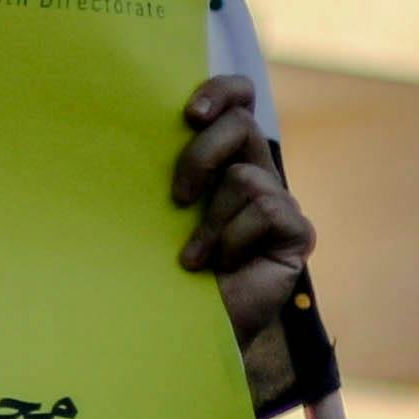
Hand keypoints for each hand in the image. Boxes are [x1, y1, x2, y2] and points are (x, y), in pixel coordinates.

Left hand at [169, 74, 316, 410]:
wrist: (177, 327)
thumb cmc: (155, 269)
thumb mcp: (150, 210)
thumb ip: (160, 169)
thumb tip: (122, 122)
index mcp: (221, 158)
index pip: (238, 98)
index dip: (221, 91)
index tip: (187, 113)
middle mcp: (255, 173)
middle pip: (242, 125)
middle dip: (201, 156)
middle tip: (176, 197)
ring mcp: (279, 203)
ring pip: (246, 178)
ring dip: (210, 222)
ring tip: (194, 259)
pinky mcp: (296, 232)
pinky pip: (268, 210)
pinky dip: (234, 240)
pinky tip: (222, 267)